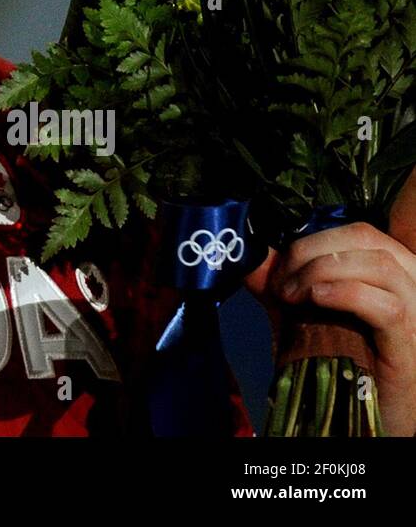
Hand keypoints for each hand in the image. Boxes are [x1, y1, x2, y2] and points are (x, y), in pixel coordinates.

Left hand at [244, 168, 415, 435]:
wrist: (368, 416)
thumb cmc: (344, 362)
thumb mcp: (307, 315)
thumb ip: (283, 283)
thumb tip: (250, 257)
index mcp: (392, 269)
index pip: (355, 231)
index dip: (311, 240)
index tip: (277, 265)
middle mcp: (411, 282)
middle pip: (364, 238)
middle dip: (310, 251)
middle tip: (279, 282)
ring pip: (377, 264)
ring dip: (320, 271)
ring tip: (290, 295)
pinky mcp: (411, 343)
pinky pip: (386, 306)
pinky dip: (344, 293)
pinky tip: (314, 300)